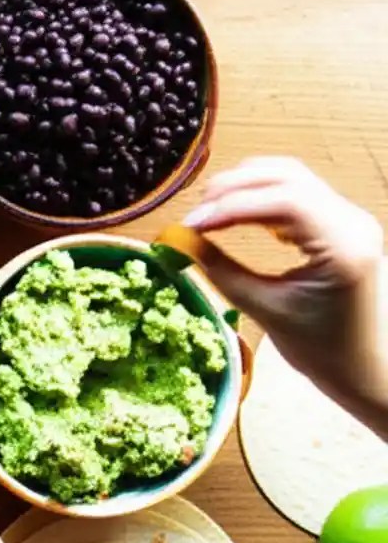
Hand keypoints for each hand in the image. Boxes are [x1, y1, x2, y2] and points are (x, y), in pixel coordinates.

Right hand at [183, 157, 387, 431]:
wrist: (364, 366)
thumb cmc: (320, 349)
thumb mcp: (264, 310)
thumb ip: (221, 271)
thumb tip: (179, 243)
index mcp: (342, 246)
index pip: (284, 201)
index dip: (231, 205)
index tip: (191, 224)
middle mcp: (351, 221)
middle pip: (287, 176)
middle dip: (233, 188)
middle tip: (195, 214)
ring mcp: (348, 217)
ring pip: (290, 176)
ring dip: (244, 186)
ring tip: (208, 211)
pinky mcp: (338, 221)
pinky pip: (295, 191)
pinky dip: (259, 195)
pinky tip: (234, 215)